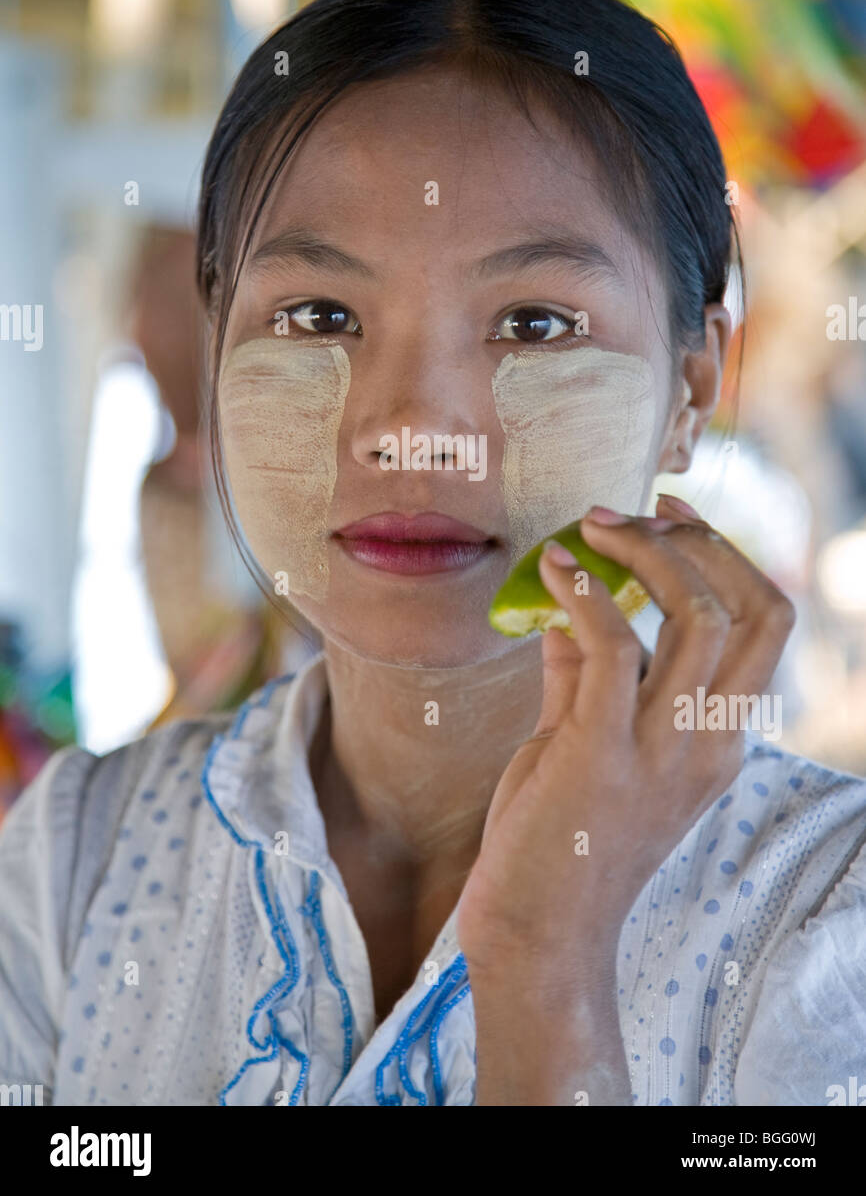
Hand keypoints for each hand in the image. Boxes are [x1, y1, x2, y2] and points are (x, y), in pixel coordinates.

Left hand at [459, 494, 795, 1102]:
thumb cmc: (557, 846)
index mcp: (716, 739)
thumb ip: (581, 680)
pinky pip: (612, 647)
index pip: (763, 626)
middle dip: (703, 542)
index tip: (671, 516)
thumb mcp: (583, 747)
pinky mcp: (603, 755)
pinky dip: (584, 592)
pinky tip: (552, 568)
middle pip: (753, 611)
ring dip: (644, 553)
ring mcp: (663, 750)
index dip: (725, 557)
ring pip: (697, 618)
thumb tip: (569, 611)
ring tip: (590, 526)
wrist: (536, 937)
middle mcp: (709, 742)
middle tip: (642, 511)